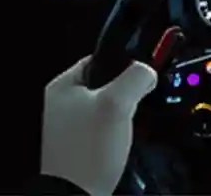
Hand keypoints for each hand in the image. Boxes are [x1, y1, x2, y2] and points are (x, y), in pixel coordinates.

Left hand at [40, 56, 156, 195]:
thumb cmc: (88, 150)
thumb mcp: (116, 104)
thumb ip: (135, 78)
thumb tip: (147, 71)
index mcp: (63, 86)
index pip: (98, 59)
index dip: (123, 63)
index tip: (141, 73)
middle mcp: (63, 105)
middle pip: (106, 85)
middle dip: (126, 93)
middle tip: (137, 102)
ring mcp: (71, 128)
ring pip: (108, 109)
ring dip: (124, 115)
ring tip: (130, 125)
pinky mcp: (81, 148)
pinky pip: (106, 130)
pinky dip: (118, 134)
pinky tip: (125, 142)